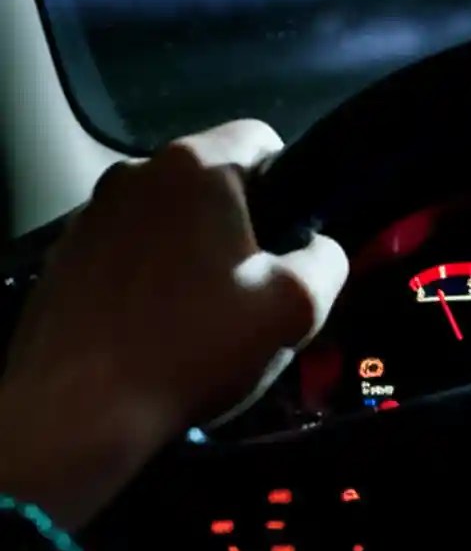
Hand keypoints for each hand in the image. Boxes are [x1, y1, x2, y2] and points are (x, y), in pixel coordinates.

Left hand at [0, 120, 347, 528]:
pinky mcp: (61, 258)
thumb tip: (320, 249)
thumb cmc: (195, 347)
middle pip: (210, 182)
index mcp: (196, 167)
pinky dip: (147, 278)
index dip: (290, 182)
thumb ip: (328, 261)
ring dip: (189, 251)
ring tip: (199, 315)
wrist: (80, 411)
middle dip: (238, 223)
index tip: (292, 237)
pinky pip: (125, 252)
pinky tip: (154, 329)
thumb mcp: (297, 308)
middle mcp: (134, 173)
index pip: (260, 138)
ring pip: (165, 218)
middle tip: (252, 288)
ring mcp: (90, 214)